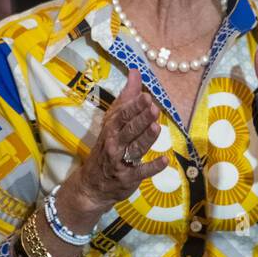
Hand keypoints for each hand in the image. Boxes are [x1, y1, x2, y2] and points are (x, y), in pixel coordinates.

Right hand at [66, 68, 167, 220]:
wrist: (92, 184)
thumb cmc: (108, 146)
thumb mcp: (113, 121)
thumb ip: (126, 98)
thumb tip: (136, 72)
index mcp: (111, 128)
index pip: (122, 115)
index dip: (134, 106)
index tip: (146, 96)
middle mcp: (114, 143)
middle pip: (128, 129)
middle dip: (141, 119)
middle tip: (154, 108)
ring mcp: (120, 161)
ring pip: (135, 148)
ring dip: (146, 139)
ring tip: (157, 128)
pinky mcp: (128, 178)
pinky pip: (140, 172)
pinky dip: (152, 167)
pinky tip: (165, 160)